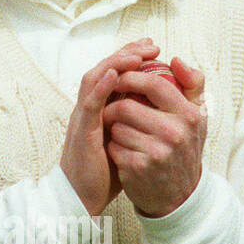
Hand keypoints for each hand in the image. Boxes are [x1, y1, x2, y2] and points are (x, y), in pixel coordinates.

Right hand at [60, 40, 159, 216]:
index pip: (115, 73)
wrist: (85, 198)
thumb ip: (141, 123)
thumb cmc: (106, 172)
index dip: (132, 57)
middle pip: (104, 69)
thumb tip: (162, 112)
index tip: (154, 49)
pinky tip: (115, 75)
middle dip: (126, 53)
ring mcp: (83, 117)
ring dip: (114, 63)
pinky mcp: (82, 131)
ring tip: (135, 55)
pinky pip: (89, 103)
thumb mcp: (130, 142)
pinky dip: (101, 86)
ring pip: (93, 79)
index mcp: (102, 108)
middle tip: (150, 45)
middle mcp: (90, 107)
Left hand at [103, 56, 206, 217]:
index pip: (154, 83)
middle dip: (114, 106)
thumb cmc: (185, 149)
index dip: (132, 77)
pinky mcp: (138, 168)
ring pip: (117, 126)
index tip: (120, 78)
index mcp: (189, 115)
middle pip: (127, 106)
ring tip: (120, 132)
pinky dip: (113, 146)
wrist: (180, 196)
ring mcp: (156, 152)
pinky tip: (121, 150)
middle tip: (112, 109)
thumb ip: (192, 84)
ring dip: (113, 128)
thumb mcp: (198, 117)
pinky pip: (113, 146)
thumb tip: (175, 60)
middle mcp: (175, 133)